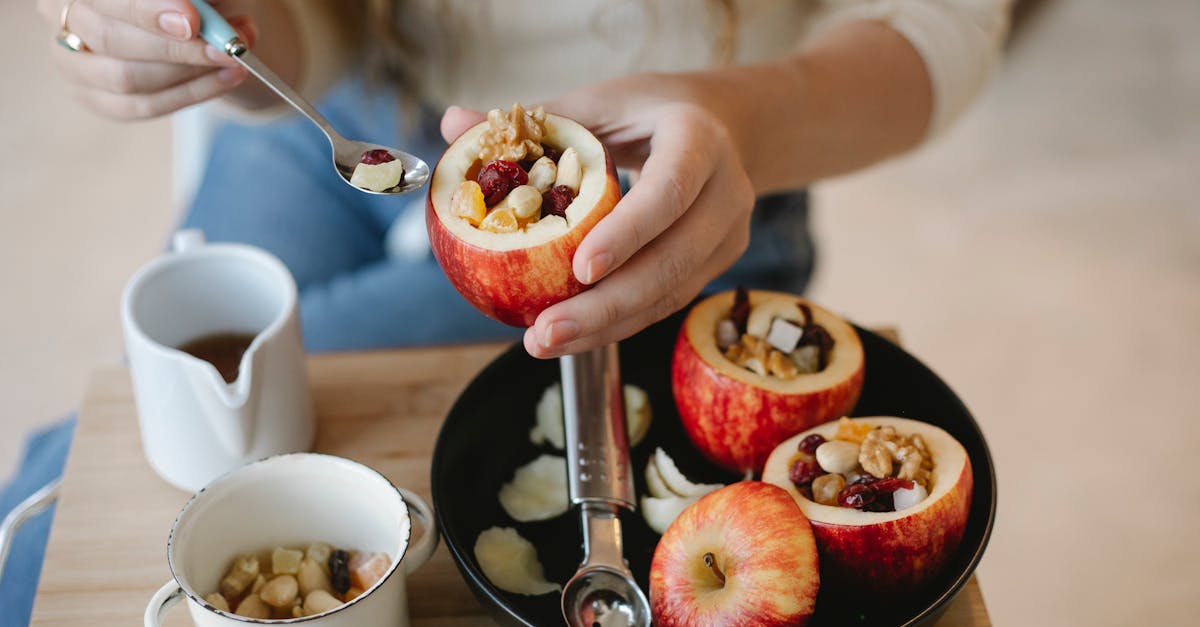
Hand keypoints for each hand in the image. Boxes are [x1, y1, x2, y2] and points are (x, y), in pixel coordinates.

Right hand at [38, 0, 254, 118]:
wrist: (191, 17)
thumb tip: (199, 11)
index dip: (146, 10)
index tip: (193, 19)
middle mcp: (62, 15)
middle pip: (110, 38)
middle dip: (175, 47)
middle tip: (226, 47)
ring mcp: (72, 62)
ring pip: (127, 77)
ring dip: (189, 71)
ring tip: (234, 58)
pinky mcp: (95, 97)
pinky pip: (143, 106)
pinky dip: (193, 93)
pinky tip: (226, 78)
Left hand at [441, 74, 755, 357]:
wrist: (720, 126)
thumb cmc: (647, 113)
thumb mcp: (598, 103)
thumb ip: (536, 123)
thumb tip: (451, 122)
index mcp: (699, 140)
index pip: (669, 191)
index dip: (627, 233)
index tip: (579, 270)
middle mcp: (725, 192)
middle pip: (672, 261)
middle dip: (607, 306)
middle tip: (546, 333)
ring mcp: (728, 235)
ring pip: (671, 294)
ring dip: (608, 327)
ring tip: (547, 342)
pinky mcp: (718, 265)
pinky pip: (666, 302)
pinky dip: (619, 323)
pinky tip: (573, 336)